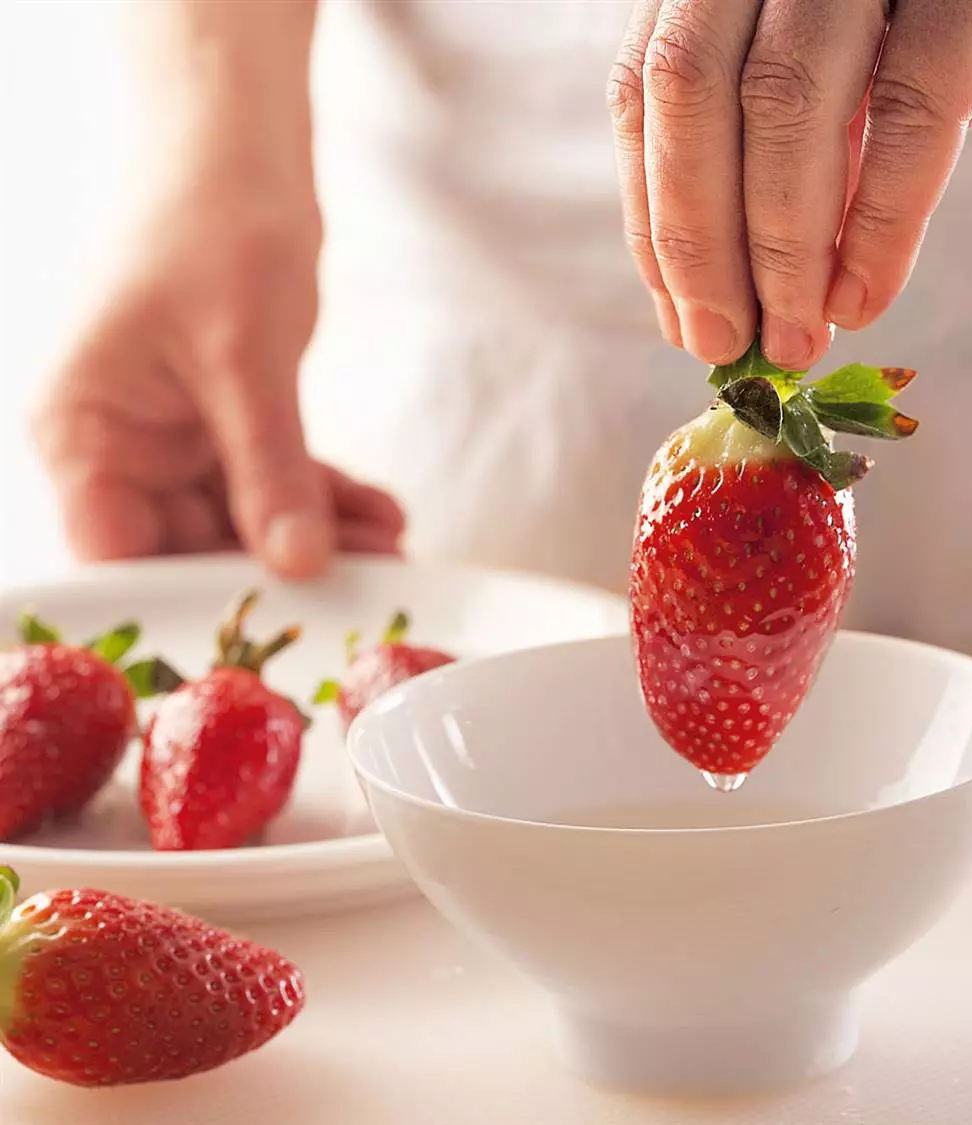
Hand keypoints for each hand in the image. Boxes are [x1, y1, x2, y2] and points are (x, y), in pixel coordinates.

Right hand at [32, 169, 404, 578]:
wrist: (235, 151)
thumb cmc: (212, 224)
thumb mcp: (244, 358)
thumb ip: (270, 469)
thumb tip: (297, 564)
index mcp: (83, 430)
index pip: (118, 553)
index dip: (189, 600)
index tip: (272, 628)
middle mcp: (117, 445)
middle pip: (190, 547)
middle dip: (279, 569)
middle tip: (366, 590)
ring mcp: (171, 438)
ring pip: (245, 519)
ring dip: (318, 537)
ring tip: (390, 551)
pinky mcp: (221, 424)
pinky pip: (273, 481)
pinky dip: (323, 498)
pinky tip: (378, 516)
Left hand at [609, 0, 971, 368]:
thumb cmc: (881, 19)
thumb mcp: (796, 64)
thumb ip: (757, 141)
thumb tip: (731, 294)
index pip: (645, 96)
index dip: (657, 224)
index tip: (682, 321)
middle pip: (694, 97)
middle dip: (702, 248)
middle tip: (727, 348)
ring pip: (783, 102)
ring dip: (780, 250)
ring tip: (794, 340)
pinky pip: (913, 102)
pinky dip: (882, 219)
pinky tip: (861, 297)